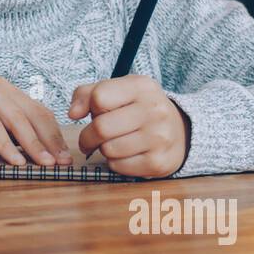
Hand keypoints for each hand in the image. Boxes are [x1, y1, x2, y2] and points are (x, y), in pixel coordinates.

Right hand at [0, 77, 72, 166]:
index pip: (40, 112)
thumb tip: (48, 154)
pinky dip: (7, 147)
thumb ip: (16, 136)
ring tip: (45, 164)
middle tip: (61, 162)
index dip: (54, 135)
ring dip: (33, 145)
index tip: (65, 157)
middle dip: (49, 141)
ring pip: (16, 120)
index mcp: (7, 90)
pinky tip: (17, 162)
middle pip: (33, 115)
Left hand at [67, 74, 190, 177]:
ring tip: (113, 143)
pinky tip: (125, 154)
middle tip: (91, 138)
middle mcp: (154, 110)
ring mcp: (159, 138)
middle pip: (101, 127)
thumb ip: (88, 94)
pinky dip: (115, 163)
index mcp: (142, 87)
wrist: (180, 131)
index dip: (89, 108)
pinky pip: (119, 166)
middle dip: (88, 136)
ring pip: (108, 149)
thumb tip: (72, 113)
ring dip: (103, 149)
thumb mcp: (119, 90)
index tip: (93, 114)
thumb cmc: (139, 109)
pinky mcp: (158, 163)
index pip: (99, 97)